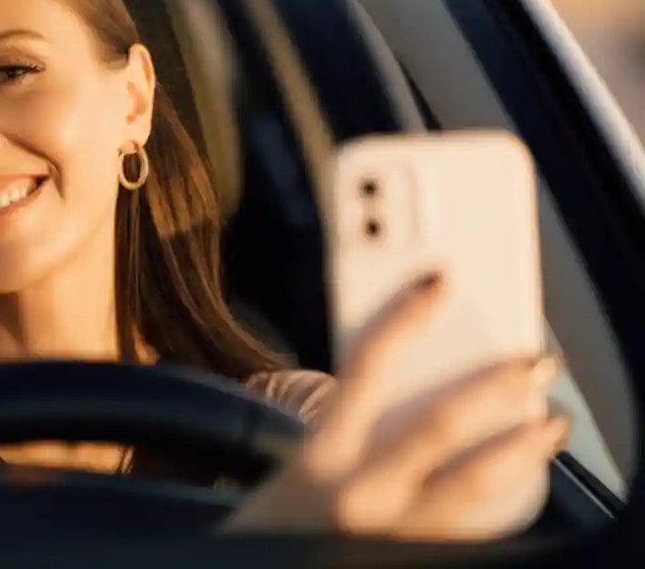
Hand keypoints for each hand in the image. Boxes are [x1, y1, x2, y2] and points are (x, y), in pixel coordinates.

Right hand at [227, 273, 568, 539]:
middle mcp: (361, 493)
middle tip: (530, 362)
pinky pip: (474, 522)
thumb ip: (341, 420)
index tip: (436, 285)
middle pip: (440, 426)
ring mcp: (395, 529)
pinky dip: (508, 494)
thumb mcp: (299, 463)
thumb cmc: (278, 522)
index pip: (365, 371)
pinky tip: (524, 475)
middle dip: (494, 387)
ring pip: (474, 482)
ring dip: (523, 447)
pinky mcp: (419, 555)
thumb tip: (399, 373)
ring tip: (549, 423)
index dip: (402, 321)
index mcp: (321, 457)